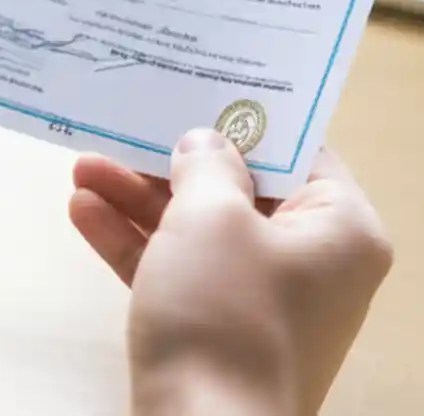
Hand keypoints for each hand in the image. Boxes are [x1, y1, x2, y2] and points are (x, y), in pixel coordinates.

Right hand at [69, 129, 392, 415]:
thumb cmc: (224, 314)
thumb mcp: (211, 217)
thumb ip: (206, 165)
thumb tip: (206, 142)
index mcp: (341, 229)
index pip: (299, 152)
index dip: (244, 120)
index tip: (196, 91)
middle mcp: (314, 264)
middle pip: (241, 192)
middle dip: (170, 164)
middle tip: (122, 131)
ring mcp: (266, 303)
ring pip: (202, 233)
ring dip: (141, 201)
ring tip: (82, 170)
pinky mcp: (222, 333)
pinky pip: (183, 273)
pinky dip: (139, 245)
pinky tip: (85, 215)